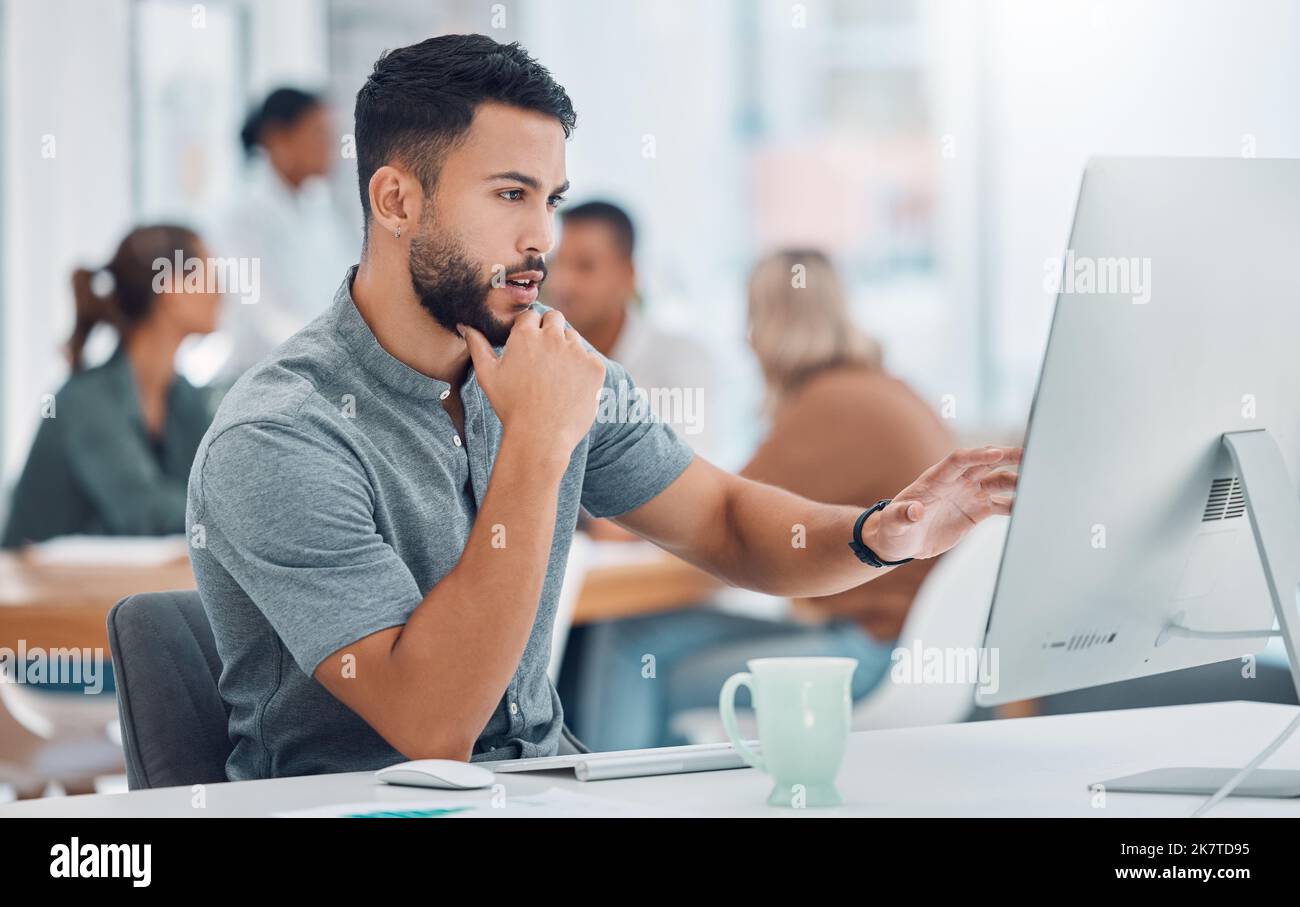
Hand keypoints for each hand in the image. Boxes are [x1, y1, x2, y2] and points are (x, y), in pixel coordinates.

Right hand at [460, 309, 605, 462]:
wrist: (540, 437)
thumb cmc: (510, 407)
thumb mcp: (488, 375)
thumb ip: (477, 345)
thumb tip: (465, 325)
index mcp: (525, 335)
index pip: (531, 315)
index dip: (529, 329)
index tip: (528, 347)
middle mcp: (553, 337)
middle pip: (555, 318)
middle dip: (550, 330)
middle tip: (544, 357)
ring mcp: (577, 351)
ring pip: (573, 338)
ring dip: (566, 350)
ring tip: (555, 378)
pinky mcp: (595, 367)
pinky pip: (590, 359)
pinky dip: (583, 370)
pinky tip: (570, 389)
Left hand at [865, 446, 1021, 561]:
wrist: (901, 541)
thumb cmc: (894, 527)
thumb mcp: (895, 523)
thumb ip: (903, 515)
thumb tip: (913, 510)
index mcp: (935, 479)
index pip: (959, 460)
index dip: (978, 456)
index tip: (996, 453)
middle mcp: (956, 482)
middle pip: (984, 463)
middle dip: (1005, 456)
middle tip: (1028, 454)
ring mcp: (968, 494)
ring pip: (997, 481)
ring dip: (1016, 480)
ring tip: (1037, 482)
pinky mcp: (976, 511)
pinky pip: (1000, 504)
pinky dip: (1015, 503)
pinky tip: (1030, 505)